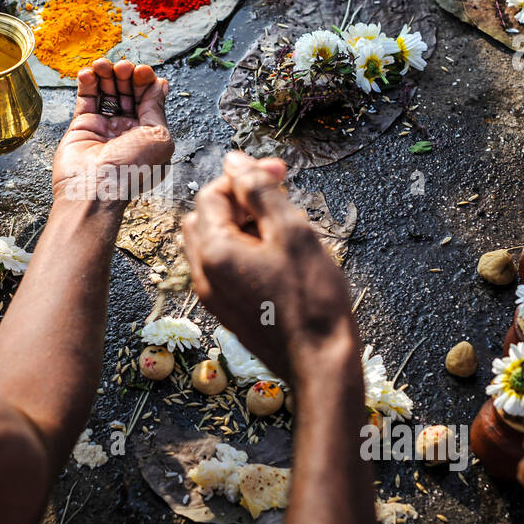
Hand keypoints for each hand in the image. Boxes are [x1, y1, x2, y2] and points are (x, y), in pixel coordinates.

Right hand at [52, 59, 173, 202]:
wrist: (95, 190)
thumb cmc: (131, 171)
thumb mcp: (158, 137)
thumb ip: (157, 108)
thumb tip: (161, 84)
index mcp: (149, 134)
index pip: (149, 98)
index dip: (146, 81)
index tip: (142, 71)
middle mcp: (127, 130)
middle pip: (128, 91)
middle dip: (126, 75)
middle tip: (123, 67)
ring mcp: (104, 127)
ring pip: (107, 92)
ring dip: (106, 74)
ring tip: (103, 65)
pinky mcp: (82, 126)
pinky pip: (86, 99)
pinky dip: (87, 82)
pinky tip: (89, 72)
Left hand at [181, 151, 355, 384]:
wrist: (319, 363)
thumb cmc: (311, 300)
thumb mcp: (291, 231)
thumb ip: (259, 191)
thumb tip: (235, 161)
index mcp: (213, 251)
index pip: (212, 193)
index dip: (245, 176)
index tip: (280, 172)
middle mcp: (203, 273)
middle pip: (206, 216)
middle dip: (240, 199)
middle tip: (280, 196)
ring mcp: (213, 294)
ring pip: (214, 242)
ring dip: (242, 224)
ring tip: (282, 226)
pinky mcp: (228, 309)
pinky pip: (224, 267)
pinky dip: (244, 249)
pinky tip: (277, 255)